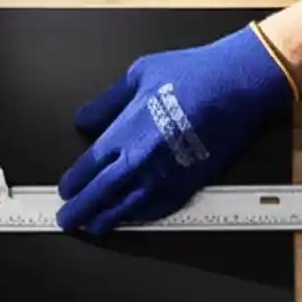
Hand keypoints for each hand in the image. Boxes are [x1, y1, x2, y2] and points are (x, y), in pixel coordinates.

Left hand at [56, 23, 297, 234]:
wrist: (236, 85)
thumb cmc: (192, 75)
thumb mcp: (137, 75)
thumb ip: (107, 103)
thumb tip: (85, 119)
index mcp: (124, 134)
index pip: (88, 169)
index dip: (73, 183)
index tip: (65, 190)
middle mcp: (140, 161)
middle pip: (100, 195)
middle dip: (80, 211)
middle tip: (67, 220)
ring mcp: (165, 176)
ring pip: (128, 208)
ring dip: (107, 219)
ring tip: (93, 227)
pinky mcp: (190, 183)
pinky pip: (159, 209)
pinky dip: (141, 216)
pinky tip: (132, 218)